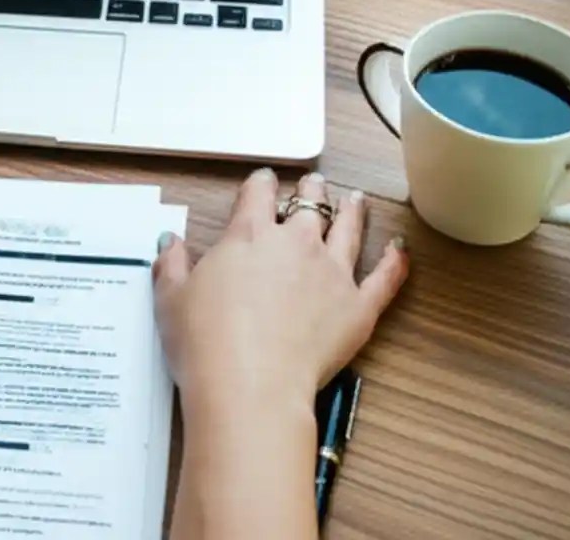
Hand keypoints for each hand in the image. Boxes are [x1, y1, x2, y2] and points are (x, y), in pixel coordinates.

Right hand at [154, 169, 407, 411]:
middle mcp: (296, 245)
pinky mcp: (358, 307)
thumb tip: (170, 242)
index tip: (261, 182)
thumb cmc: (206, 344)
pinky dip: (394, 260)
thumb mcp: (171, 298)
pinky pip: (385, 277)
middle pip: (309, 205)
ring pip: (349, 229)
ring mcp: (333, 273)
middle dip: (310, 193)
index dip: (259, 184)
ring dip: (352, 211)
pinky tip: (399, 248)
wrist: (249, 385)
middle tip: (313, 187)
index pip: (258, 193)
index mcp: (249, 236)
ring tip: (355, 200)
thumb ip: (172, 264)